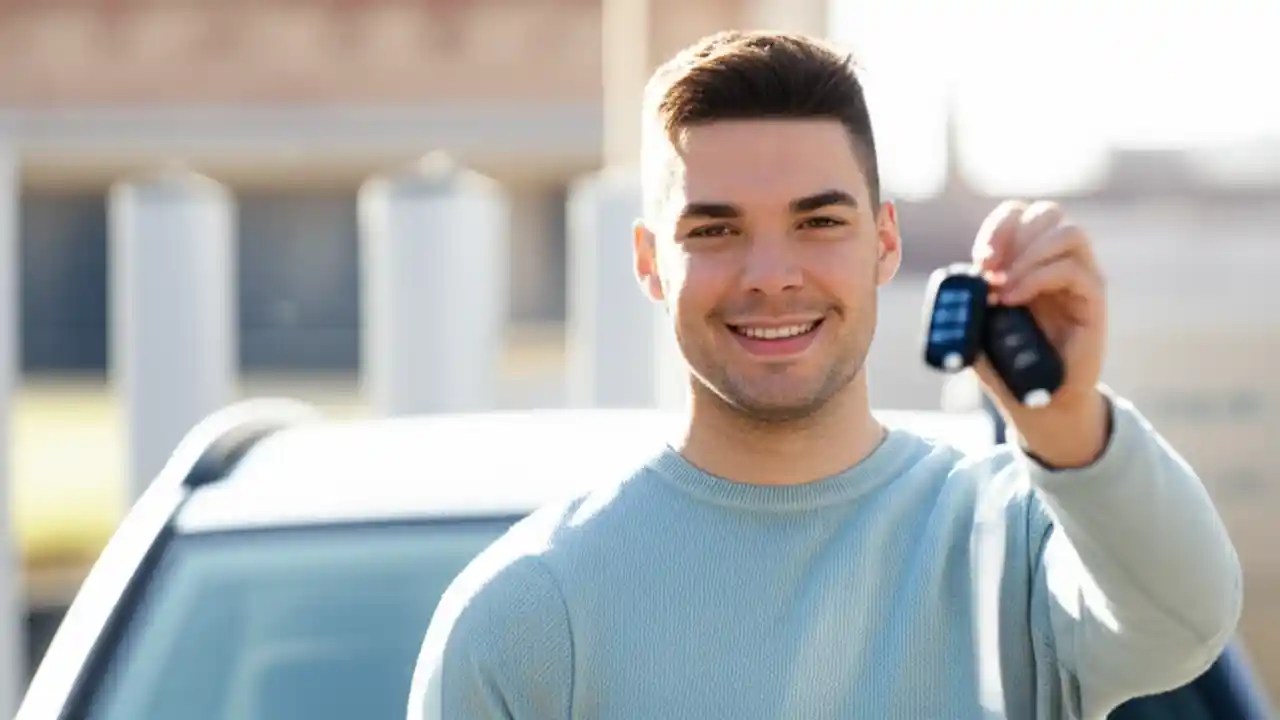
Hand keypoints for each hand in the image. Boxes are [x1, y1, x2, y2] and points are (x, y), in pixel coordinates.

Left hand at [971, 200, 1109, 467]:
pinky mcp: (1094, 300)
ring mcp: (1080, 278)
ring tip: (1003, 287)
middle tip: (989, 268)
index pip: (1021, 214)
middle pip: (1048, 213)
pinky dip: (1037, 278)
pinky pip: (1073, 270)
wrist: (1039, 401)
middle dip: (1013, 234)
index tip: (980, 258)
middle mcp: (1059, 261)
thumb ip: (968, 300)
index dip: (999, 227)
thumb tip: (962, 279)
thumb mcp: (976, 326)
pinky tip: (1014, 299)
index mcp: (1030, 259)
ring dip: (1028, 254)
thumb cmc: (1007, 361)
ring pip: (1068, 233)